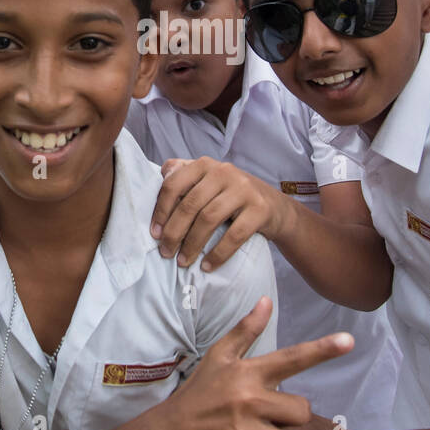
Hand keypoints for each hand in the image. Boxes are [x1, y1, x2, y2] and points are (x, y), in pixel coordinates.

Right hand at [145, 297, 353, 429]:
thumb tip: (266, 300)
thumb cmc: (197, 393)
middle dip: (291, 415)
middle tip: (267, 416)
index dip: (322, 349)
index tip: (349, 340)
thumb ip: (246, 330)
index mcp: (247, 374)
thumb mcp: (218, 357)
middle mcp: (250, 402)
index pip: (291, 359)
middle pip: (301, 410)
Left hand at [151, 157, 287, 268]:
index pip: (174, 184)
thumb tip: (159, 178)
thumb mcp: (208, 181)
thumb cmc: (232, 197)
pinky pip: (234, 235)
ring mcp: (243, 189)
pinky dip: (218, 253)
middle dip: (174, 232)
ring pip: (209, 219)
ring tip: (183, 261)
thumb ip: (184, 176)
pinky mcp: (260, 208)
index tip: (155, 233)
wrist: (275, 207)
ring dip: (192, 244)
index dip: (161, 210)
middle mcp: (223, 172)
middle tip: (166, 252)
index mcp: (204, 164)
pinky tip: (207, 265)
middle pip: (190, 204)